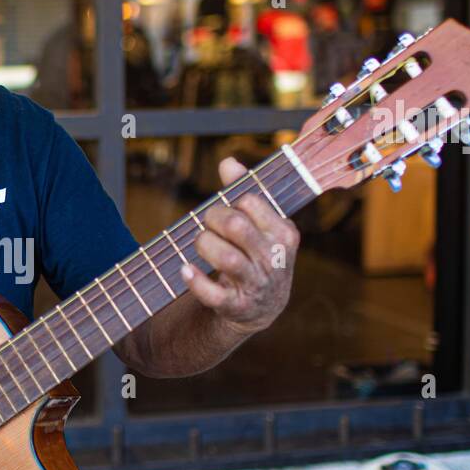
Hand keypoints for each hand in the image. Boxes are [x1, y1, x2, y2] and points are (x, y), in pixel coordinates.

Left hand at [180, 157, 299, 336]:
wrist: (262, 305)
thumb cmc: (257, 253)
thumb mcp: (260, 224)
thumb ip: (244, 191)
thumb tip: (228, 163)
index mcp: (284, 233)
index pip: (250, 202)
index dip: (229, 201)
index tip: (225, 209)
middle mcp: (274, 259)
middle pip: (236, 226)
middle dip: (212, 219)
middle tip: (207, 224)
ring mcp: (256, 284)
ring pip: (225, 258)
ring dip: (203, 244)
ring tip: (200, 243)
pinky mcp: (236, 306)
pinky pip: (212, 293)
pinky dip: (194, 280)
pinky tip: (185, 269)